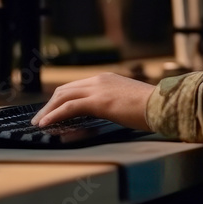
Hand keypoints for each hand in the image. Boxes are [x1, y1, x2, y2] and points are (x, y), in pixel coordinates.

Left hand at [31, 72, 154, 131]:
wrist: (163, 104)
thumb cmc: (152, 107)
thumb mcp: (129, 101)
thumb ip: (114, 103)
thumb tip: (107, 114)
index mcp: (107, 79)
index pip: (76, 87)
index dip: (61, 99)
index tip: (52, 110)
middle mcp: (100, 80)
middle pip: (65, 90)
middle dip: (50, 104)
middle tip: (41, 117)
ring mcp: (98, 89)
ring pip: (63, 97)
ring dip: (48, 110)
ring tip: (39, 122)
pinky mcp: (98, 101)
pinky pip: (69, 108)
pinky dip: (54, 115)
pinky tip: (46, 124)